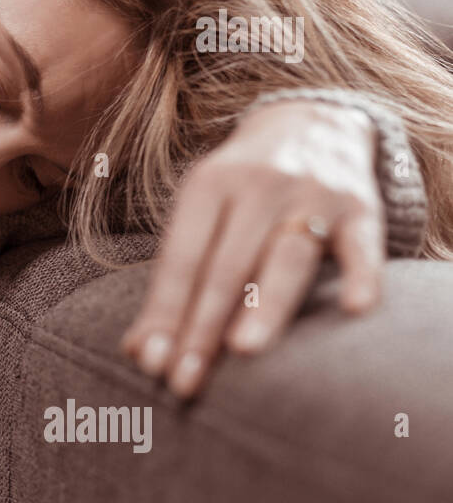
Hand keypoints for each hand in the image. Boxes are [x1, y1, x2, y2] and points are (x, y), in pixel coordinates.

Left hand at [119, 99, 384, 398]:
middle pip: (226, 267)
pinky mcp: (362, 207)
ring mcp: (312, 194)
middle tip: (185, 381)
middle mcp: (258, 186)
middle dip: (203, 328)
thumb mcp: (201, 213)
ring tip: (243, 350)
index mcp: (208, 186)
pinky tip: (355, 308)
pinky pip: (363, 244)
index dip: (166, 314)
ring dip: (264, 306)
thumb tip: (138, 352)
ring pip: (286, 258)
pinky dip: (361, 274)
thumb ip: (173, 279)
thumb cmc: (240, 190)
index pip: (182, 260)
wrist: (310, 121)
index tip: (153, 364)